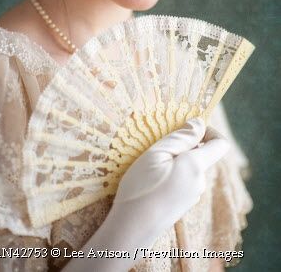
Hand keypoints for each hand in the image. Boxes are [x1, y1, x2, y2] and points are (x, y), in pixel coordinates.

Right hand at [112, 117, 229, 240]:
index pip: (220, 144)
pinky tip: (151, 180)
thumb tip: (199, 123)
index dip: (209, 130)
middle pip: (201, 155)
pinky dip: (171, 174)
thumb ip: (181, 137)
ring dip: (175, 160)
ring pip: (190, 168)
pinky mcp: (182, 205)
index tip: (189, 127)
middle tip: (159, 145)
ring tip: (150, 165)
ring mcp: (192, 196)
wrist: (131, 230)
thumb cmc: (141, 188)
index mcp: (197, 167)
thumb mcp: (156, 154)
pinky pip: (183, 181)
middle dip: (184, 146)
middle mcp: (200, 182)